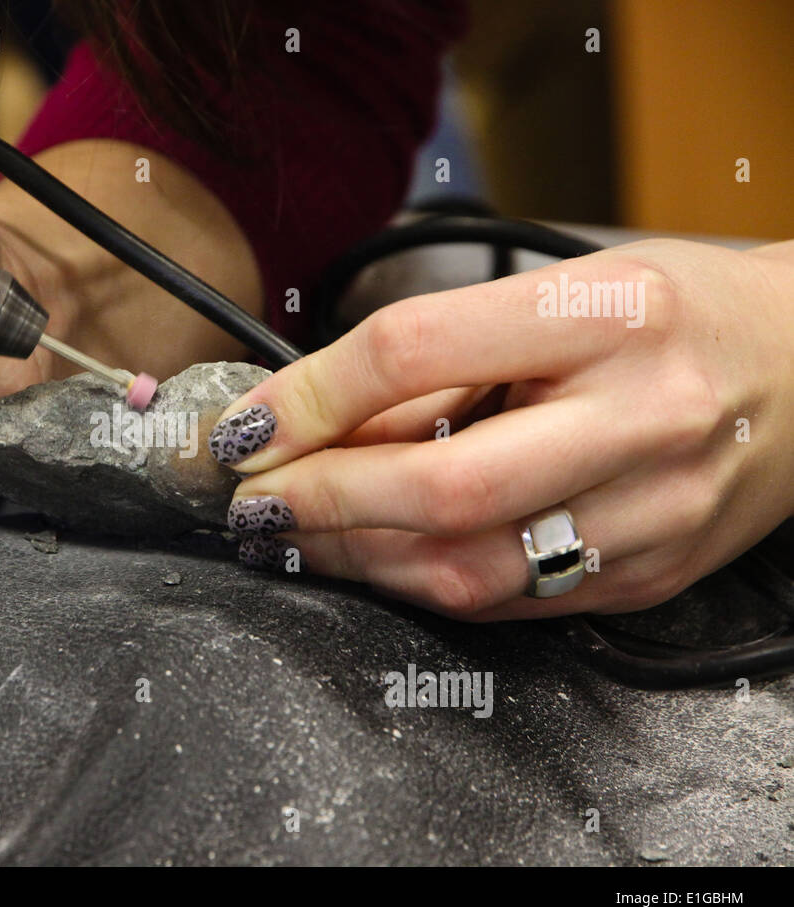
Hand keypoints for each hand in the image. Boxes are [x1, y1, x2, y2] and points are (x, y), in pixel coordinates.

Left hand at [210, 238, 793, 619]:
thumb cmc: (670, 315)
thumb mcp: (558, 293)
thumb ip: (442, 361)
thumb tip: (312, 421)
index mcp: (610, 313)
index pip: (414, 349)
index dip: (307, 396)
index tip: (247, 425)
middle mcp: (643, 415)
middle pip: (439, 486)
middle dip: (318, 500)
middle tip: (253, 501)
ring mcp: (656, 510)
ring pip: (466, 568)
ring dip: (354, 557)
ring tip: (297, 533)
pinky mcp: (652, 574)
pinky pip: (507, 602)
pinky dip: (419, 583)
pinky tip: (373, 557)